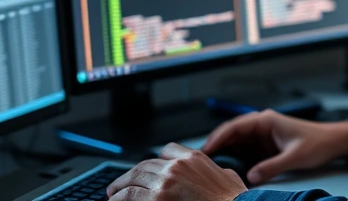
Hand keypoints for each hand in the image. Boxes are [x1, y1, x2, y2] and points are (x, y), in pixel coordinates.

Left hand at [106, 143, 246, 200]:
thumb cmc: (235, 200)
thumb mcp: (228, 178)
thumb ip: (216, 172)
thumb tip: (217, 175)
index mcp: (194, 158)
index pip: (167, 151)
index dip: (156, 162)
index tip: (149, 171)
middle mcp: (177, 166)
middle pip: (146, 165)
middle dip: (131, 175)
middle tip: (120, 184)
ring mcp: (166, 182)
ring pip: (134, 179)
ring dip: (120, 187)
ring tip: (112, 195)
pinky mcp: (158, 199)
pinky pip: (130, 196)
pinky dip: (119, 199)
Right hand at [201, 109, 347, 184]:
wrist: (333, 142)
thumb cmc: (317, 143)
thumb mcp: (294, 157)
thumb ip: (272, 167)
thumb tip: (250, 177)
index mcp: (266, 120)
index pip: (235, 126)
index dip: (218, 137)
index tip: (205, 149)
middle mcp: (261, 125)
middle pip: (231, 133)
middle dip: (215, 144)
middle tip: (199, 159)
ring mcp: (262, 135)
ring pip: (236, 142)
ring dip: (223, 152)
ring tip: (208, 165)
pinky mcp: (266, 145)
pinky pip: (245, 150)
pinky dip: (234, 157)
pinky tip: (226, 168)